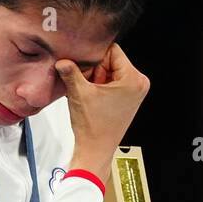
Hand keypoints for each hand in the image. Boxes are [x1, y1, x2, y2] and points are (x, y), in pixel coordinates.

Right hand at [57, 42, 149, 185]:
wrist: (95, 150)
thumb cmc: (92, 127)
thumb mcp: (79, 93)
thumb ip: (70, 72)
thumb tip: (62, 60)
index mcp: (134, 79)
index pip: (112, 51)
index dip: (94, 57)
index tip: (84, 70)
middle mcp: (140, 83)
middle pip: (112, 61)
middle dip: (96, 70)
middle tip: (87, 85)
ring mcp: (136, 92)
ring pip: (111, 71)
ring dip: (97, 78)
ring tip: (90, 94)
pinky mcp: (129, 99)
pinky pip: (113, 82)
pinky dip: (101, 86)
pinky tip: (93, 98)